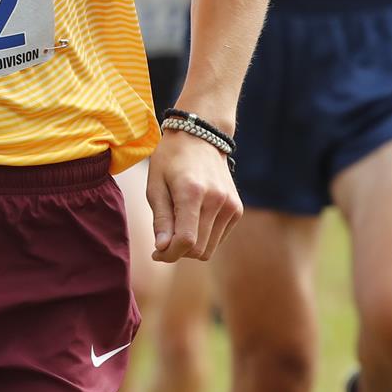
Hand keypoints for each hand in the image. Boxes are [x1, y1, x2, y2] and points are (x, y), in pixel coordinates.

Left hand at [148, 128, 241, 261]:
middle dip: (177, 252)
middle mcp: (217, 200)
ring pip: (209, 248)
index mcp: (193, 192)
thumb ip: (160, 219)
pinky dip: (204, 238)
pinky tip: (192, 220)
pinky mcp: (237, 209)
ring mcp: (231, 205)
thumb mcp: (155, 185)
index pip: (186, 240)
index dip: (169, 254)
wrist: (201, 137)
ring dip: (191, 247)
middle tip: (163, 242)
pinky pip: (218, 238)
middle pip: (198, 249)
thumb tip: (162, 249)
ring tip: (176, 229)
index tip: (156, 253)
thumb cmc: (170, 159)